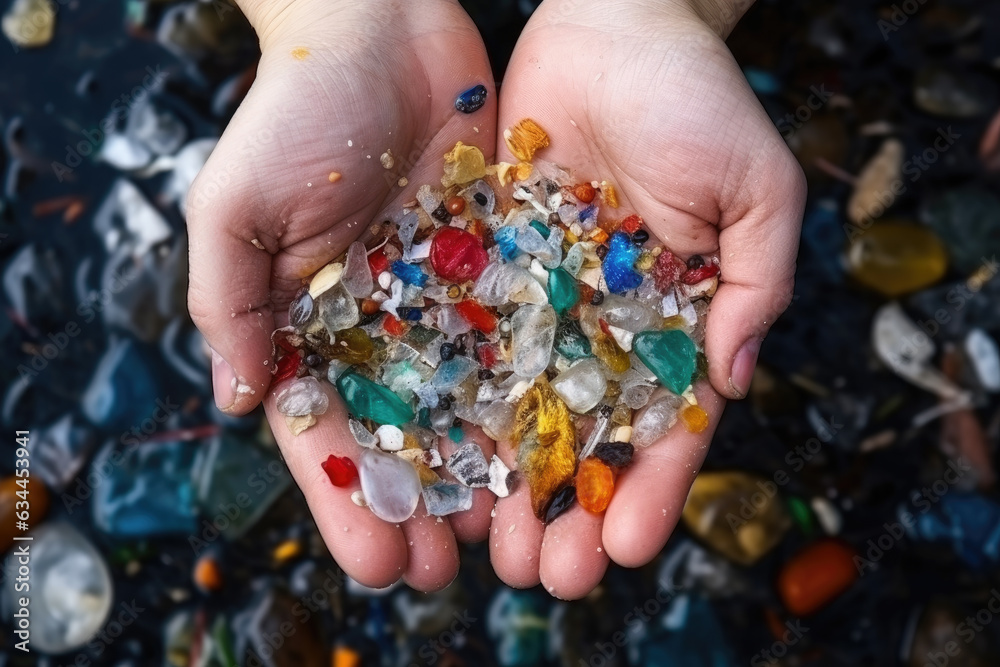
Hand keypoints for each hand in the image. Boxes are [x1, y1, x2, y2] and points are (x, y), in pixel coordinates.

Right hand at [185, 0, 496, 590]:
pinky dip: (536, 398)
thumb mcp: (236, 203)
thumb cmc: (296, 110)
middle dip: (422, 506)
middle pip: (402, 437)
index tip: (377, 562)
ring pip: (469, 406)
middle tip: (450, 570)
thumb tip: (234, 400)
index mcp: (311, 326)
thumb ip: (230, 301)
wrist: (381, 25)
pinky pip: (522, 342)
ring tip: (512, 534)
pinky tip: (558, 449)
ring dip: (486, 474)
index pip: (325, 435)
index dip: (348, 502)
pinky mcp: (503, 268)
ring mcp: (447, 302)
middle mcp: (383, 327)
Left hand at [488, 0, 805, 597]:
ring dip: (503, 483)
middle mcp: (604, 325)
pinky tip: (435, 461)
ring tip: (482, 546)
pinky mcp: (483, 268)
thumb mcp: (756, 186)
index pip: (667, 427)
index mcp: (675, 321)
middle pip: (586, 437)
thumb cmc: (697, 97)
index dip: (651, 493)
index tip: (622, 551)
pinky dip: (452, 405)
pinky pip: (465, 344)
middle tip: (540, 573)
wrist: (610, 24)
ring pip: (519, 410)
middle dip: (566, 508)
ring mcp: (541, 302)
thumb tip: (733, 379)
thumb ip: (757, 282)